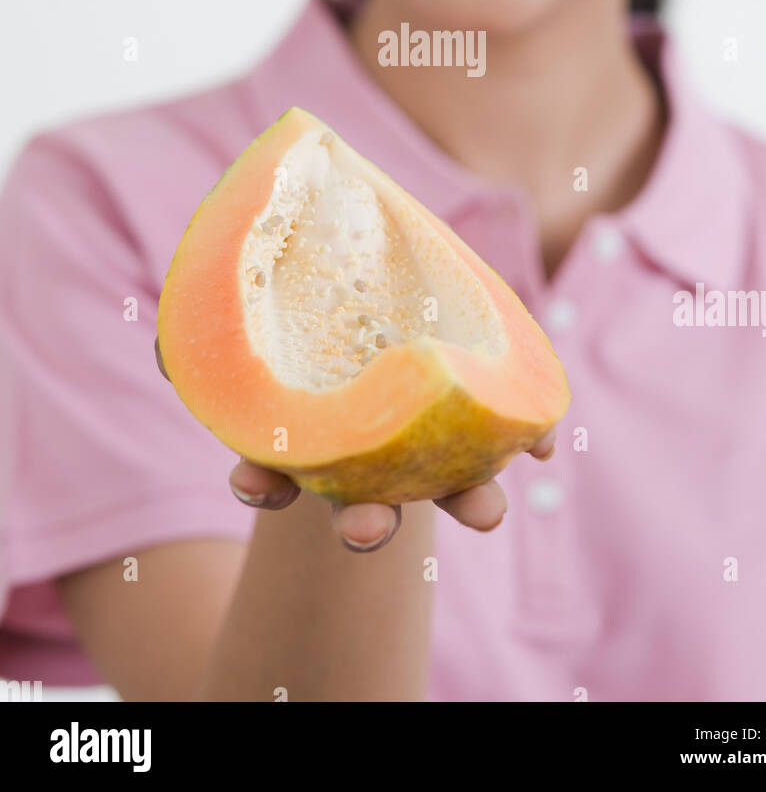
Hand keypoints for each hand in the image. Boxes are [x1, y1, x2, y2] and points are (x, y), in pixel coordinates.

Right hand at [155, 336, 554, 553]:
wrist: (390, 286)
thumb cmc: (314, 307)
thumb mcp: (262, 311)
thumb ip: (214, 329)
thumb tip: (164, 351)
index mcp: (314, 434)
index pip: (280, 475)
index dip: (265, 485)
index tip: (256, 487)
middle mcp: (373, 453)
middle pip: (370, 506)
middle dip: (369, 526)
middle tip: (368, 532)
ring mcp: (432, 438)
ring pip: (449, 485)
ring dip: (468, 501)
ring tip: (485, 513)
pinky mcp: (486, 403)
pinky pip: (512, 427)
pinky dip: (530, 437)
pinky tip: (545, 444)